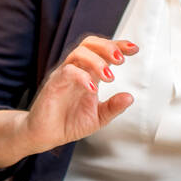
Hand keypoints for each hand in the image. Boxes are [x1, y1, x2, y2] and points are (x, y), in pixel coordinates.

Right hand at [21, 36, 138, 152]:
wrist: (46, 136)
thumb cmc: (68, 123)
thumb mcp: (98, 118)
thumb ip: (113, 107)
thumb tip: (130, 97)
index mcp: (89, 74)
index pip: (102, 51)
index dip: (118, 46)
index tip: (134, 49)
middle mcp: (76, 70)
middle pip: (89, 44)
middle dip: (107, 47)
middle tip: (121, 59)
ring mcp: (64, 75)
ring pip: (78, 53)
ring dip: (97, 61)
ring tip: (110, 76)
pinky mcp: (53, 84)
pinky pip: (67, 72)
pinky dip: (82, 77)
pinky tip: (92, 89)